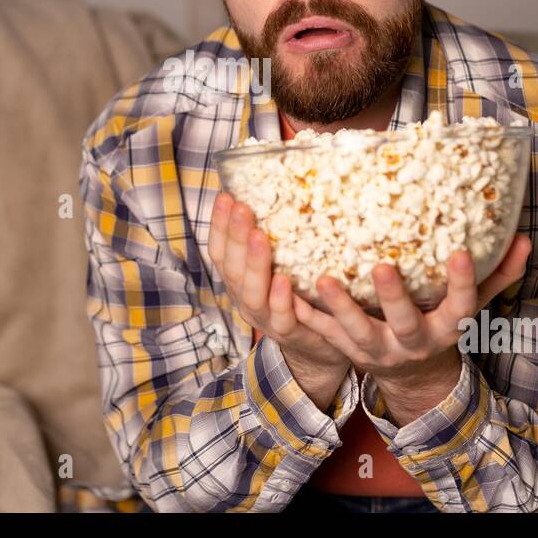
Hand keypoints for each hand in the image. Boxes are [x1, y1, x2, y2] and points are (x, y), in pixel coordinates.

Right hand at [207, 192, 349, 376]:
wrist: (319, 348)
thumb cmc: (298, 299)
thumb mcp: (280, 267)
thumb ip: (274, 239)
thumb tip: (278, 189)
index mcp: (239, 281)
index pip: (220, 251)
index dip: (219, 225)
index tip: (225, 196)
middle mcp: (245, 300)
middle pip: (232, 268)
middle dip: (235, 236)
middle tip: (242, 207)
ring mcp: (265, 319)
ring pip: (251, 292)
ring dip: (254, 263)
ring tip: (259, 235)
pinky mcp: (290, 334)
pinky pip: (281, 317)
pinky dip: (279, 299)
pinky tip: (283, 279)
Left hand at [293, 235, 533, 392]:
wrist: (413, 376)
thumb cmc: (442, 324)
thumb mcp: (472, 304)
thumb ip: (497, 273)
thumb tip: (524, 237)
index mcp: (447, 328)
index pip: (462, 306)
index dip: (464, 282)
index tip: (461, 253)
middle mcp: (414, 342)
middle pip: (406, 323)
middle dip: (393, 297)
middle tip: (381, 266)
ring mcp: (379, 350)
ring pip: (358, 334)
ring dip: (340, 308)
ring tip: (322, 279)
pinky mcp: (348, 350)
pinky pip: (324, 335)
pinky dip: (306, 316)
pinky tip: (287, 290)